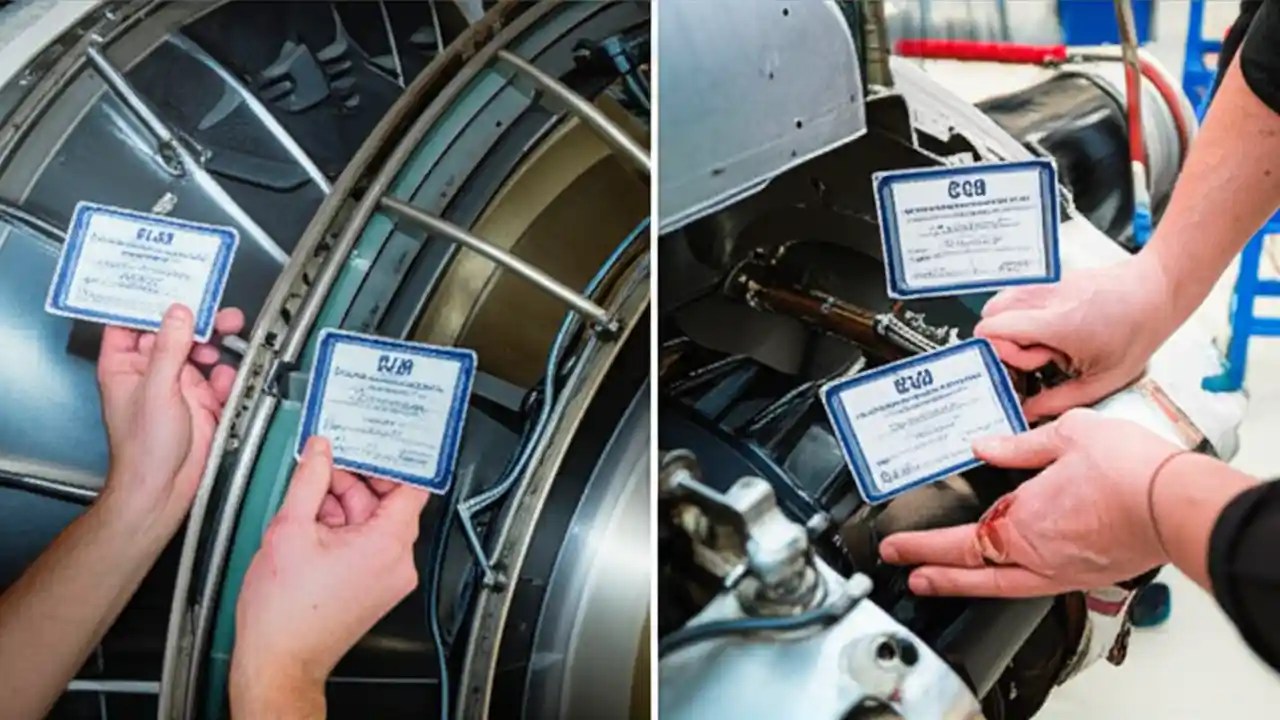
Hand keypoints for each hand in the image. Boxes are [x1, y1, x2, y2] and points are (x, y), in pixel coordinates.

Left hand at [97, 303, 243, 526]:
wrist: (167, 488)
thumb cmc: (143, 449)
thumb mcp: (156, 390)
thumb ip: (169, 348)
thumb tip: (178, 312)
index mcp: (125, 365)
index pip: (132, 321)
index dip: (149, 301)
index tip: (170, 281)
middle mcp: (151, 371)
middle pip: (174, 331)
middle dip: (196, 320)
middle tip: (217, 310)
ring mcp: (178, 385)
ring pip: (200, 351)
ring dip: (216, 344)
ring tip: (230, 334)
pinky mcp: (202, 400)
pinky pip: (219, 377)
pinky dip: (227, 375)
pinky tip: (227, 380)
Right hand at [231, 437, 428, 711]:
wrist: (278, 661)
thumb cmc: (285, 614)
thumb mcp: (290, 529)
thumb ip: (309, 480)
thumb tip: (320, 450)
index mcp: (388, 544)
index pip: (412, 486)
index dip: (390, 461)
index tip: (371, 444)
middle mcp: (398, 562)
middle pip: (387, 502)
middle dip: (352, 483)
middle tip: (322, 469)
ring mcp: (388, 577)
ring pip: (373, 522)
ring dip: (342, 506)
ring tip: (308, 506)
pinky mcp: (375, 587)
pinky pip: (367, 544)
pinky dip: (343, 530)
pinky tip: (313, 528)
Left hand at [879, 409, 1179, 597]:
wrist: (1178, 502)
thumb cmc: (1131, 471)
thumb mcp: (1067, 436)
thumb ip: (1018, 445)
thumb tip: (985, 445)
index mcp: (1023, 522)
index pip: (959, 541)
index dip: (922, 546)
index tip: (897, 547)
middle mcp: (1037, 555)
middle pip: (973, 572)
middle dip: (934, 572)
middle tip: (907, 571)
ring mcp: (1062, 570)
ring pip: (1001, 584)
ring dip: (966, 583)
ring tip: (940, 580)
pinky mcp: (1086, 573)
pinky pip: (1033, 584)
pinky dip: (1008, 580)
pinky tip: (1003, 572)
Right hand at [975, 255, 1175, 420]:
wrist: (1155, 290)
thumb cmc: (1137, 329)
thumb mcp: (1103, 380)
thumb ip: (1059, 400)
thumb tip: (1030, 412)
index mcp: (1055, 323)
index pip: (992, 329)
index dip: (1000, 353)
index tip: (1024, 366)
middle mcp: (1044, 299)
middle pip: (990, 317)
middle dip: (1005, 343)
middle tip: (1038, 355)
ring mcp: (1045, 285)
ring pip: (999, 304)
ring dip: (1011, 327)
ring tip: (1044, 341)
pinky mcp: (1049, 280)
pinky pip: (1016, 297)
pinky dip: (1021, 315)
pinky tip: (1049, 328)